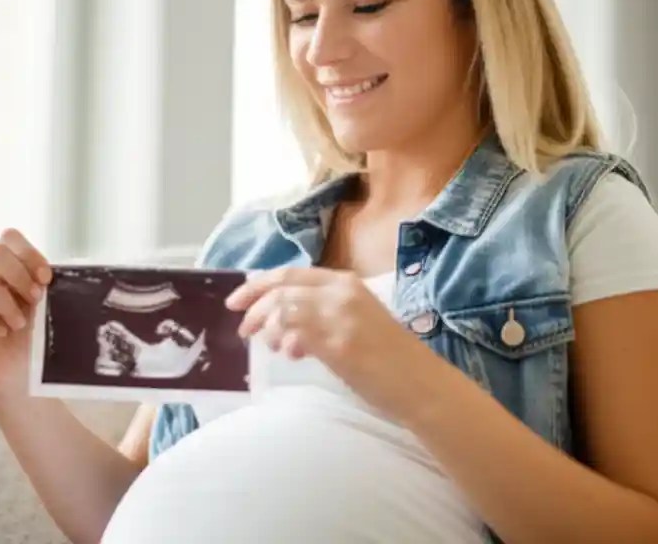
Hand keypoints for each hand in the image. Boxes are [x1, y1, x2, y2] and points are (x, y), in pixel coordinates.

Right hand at [0, 228, 51, 396]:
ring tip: (18, 323)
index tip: (47, 279)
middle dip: (17, 274)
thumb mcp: (40, 301)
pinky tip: (0, 332)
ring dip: (5, 303)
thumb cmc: (29, 334)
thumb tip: (47, 271)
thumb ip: (39, 279)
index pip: (7, 237)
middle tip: (34, 298)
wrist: (18, 373)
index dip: (29, 253)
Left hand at [225, 267, 439, 419]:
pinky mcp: (339, 342)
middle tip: (241, 326)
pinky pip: (295, 332)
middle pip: (282, 286)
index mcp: (347, 282)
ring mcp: (340, 315)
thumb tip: (281, 323)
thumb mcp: (354, 322)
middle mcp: (342, 292)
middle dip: (253, 304)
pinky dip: (283, 341)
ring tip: (273, 346)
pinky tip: (291, 354)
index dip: (258, 284)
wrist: (420, 383)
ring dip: (267, 327)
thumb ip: (321, 315)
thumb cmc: (389, 358)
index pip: (291, 274)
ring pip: (284, 307)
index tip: (237, 301)